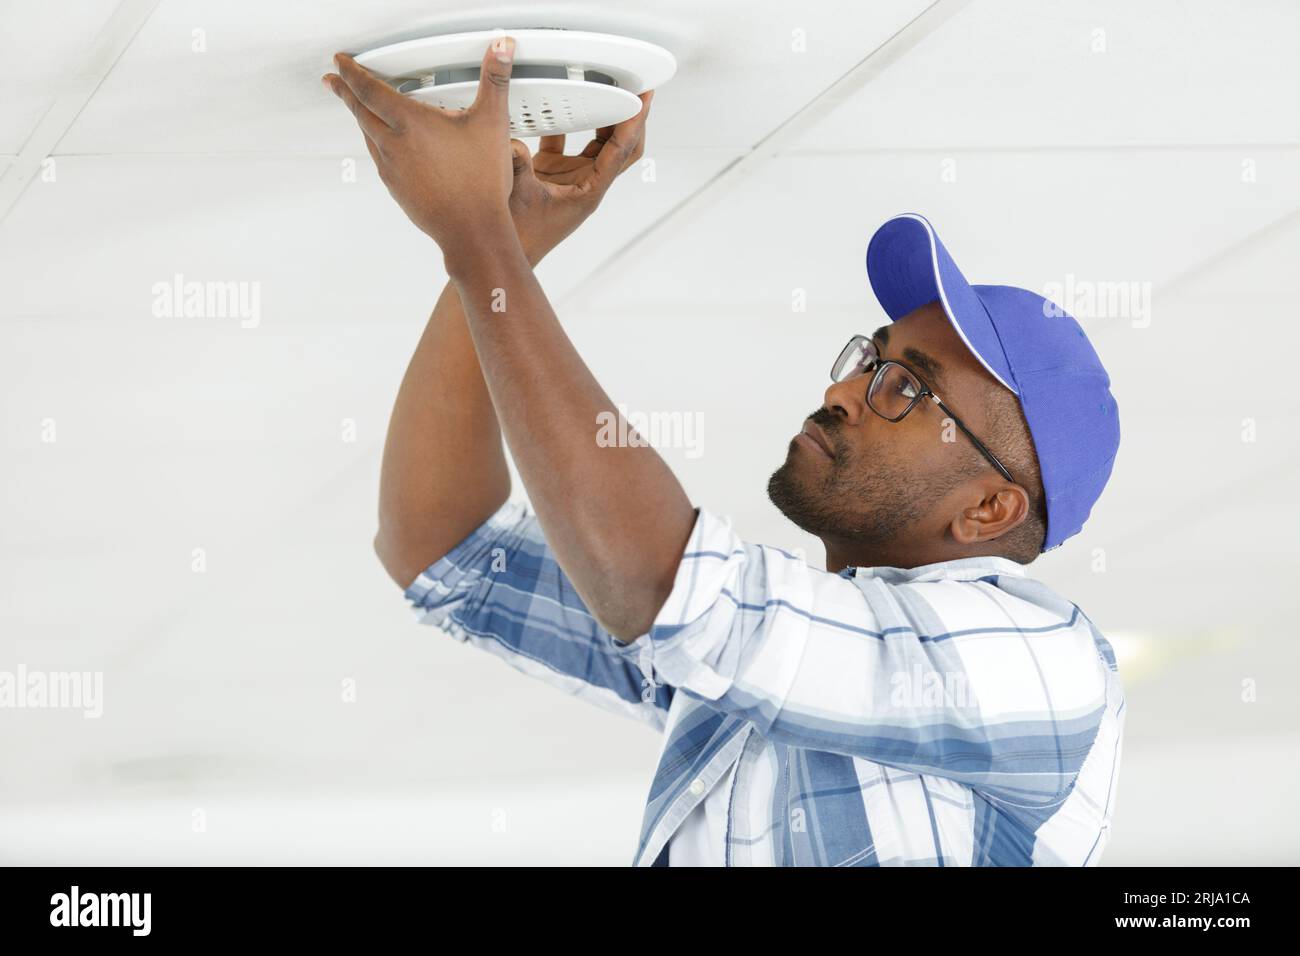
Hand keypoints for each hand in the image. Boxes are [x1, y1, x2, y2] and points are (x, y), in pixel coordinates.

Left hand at [323, 38, 517, 259]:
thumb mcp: (492, 122)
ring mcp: (392, 169)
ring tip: (359, 111)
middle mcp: (394, 145)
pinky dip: (375, 145)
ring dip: (359, 119)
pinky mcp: (396, 189)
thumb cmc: (480, 183)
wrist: (472, 230)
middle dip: (344, 93)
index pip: (369, 89)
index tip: (340, 64)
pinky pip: (379, 160)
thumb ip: (494, 81)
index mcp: (410, 123)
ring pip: (367, 136)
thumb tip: (500, 50)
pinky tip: (386, 148)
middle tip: (333, 82)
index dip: (351, 73)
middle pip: (359, 112)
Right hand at [507, 91, 653, 263]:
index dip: (634, 123)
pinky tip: (563, 100)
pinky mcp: (555, 173)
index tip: (644, 98)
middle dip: (631, 118)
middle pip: (622, 146)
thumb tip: (510, 140)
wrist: (508, 253)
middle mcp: (587, 182)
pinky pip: (567, 140)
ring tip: (611, 89)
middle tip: (637, 89)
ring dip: (605, 118)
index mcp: (589, 191)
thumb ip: (517, 164)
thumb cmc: (520, 236)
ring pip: (599, 142)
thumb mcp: (518, 195)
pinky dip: (568, 121)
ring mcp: (573, 177)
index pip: (621, 151)